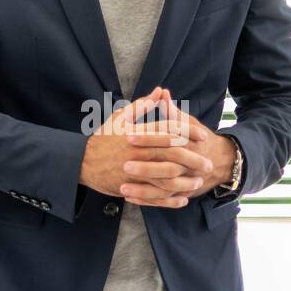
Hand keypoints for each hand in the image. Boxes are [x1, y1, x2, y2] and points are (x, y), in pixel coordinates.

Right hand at [79, 86, 212, 206]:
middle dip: (194, 159)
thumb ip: (143, 105)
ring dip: (186, 181)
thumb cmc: (103, 138)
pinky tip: (183, 199)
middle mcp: (138, 151)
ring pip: (167, 177)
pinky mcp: (131, 187)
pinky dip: (171, 199)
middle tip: (208, 163)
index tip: (203, 136)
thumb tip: (160, 91)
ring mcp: (135, 171)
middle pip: (173, 154)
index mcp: (138, 133)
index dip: (189, 132)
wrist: (82, 161)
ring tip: (198, 182)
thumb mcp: (121, 117)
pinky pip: (156, 196)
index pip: (169, 130)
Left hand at [121, 88, 235, 206]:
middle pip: (168, 166)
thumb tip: (161, 92)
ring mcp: (187, 181)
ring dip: (143, 189)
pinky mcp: (183, 193)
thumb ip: (171, 110)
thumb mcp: (186, 123)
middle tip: (123, 165)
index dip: (148, 137)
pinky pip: (165, 201)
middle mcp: (189, 164)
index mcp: (188, 143)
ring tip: (122, 187)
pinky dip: (147, 200)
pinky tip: (129, 198)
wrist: (219, 160)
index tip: (127, 136)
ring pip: (165, 188)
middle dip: (146, 167)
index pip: (167, 139)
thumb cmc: (195, 138)